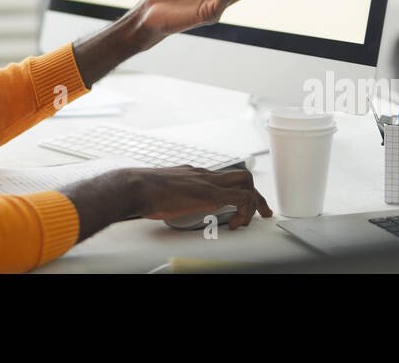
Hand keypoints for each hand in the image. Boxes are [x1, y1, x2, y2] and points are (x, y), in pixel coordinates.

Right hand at [132, 164, 272, 229]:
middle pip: (241, 175)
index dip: (235, 192)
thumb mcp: (161, 192)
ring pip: (246, 182)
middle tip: (262, 212)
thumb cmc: (143, 191)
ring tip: (247, 221)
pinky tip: (234, 224)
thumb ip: (170, 194)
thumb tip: (164, 204)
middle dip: (256, 195)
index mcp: (194, 174)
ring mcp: (209, 182)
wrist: (136, 186)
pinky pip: (241, 197)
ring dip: (254, 202)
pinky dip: (245, 211)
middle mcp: (205, 174)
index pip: (223, 177)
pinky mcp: (211, 194)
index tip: (235, 208)